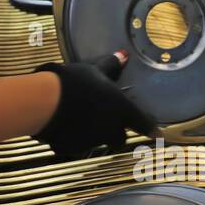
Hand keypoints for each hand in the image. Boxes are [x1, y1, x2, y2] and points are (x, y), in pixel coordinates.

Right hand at [34, 53, 154, 158]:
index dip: (150, 128)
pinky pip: (76, 147)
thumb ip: (111, 66)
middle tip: (107, 122)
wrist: (48, 102)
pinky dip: (73, 140)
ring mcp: (92, 142)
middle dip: (116, 133)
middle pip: (119, 138)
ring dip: (94, 135)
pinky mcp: (73, 150)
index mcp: (123, 111)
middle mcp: (111, 130)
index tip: (155, 132)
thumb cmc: (76, 82)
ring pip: (97, 142)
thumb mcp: (95, 70)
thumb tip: (124, 55)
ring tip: (81, 121)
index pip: (143, 123)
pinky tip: (64, 129)